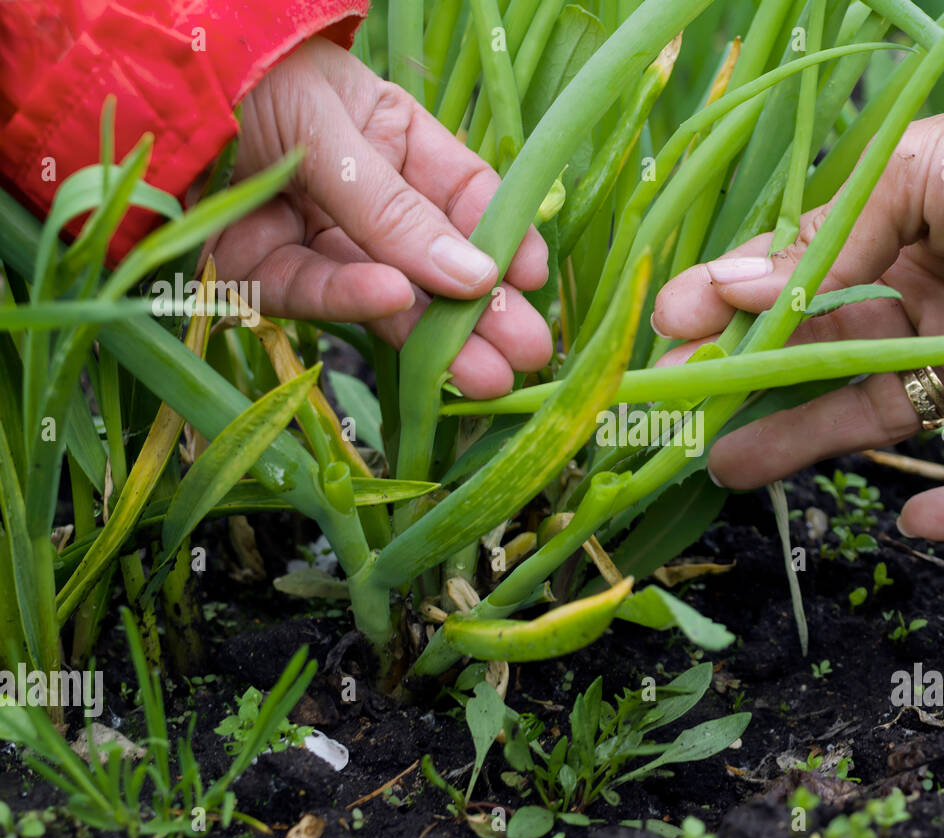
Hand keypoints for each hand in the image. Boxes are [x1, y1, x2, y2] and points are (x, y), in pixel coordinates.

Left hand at [208, 37, 551, 398]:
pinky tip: (390, 302)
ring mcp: (309, 232)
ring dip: (433, 332)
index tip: (534, 280)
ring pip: (382, 291)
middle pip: (431, 258)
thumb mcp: (333, 129)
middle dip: (481, 308)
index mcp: (391, 139)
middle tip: (528, 353)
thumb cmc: (247, 73)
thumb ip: (395, 209)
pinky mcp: (256, 267)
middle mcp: (358, 192)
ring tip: (484, 374)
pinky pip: (309, 290)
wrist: (127, 78)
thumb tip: (477, 274)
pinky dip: (346, 300)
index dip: (503, 237)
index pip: (465, 196)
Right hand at [652, 48, 943, 539]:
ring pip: (873, 421)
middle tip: (677, 415)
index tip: (668, 331)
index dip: (724, 309)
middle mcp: (920, 311)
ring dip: (801, 447)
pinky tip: (915, 521)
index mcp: (888, 247)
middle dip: (743, 389)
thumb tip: (734, 287)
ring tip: (728, 470)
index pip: (787, 288)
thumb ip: (831, 238)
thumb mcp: (917, 174)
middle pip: (813, 362)